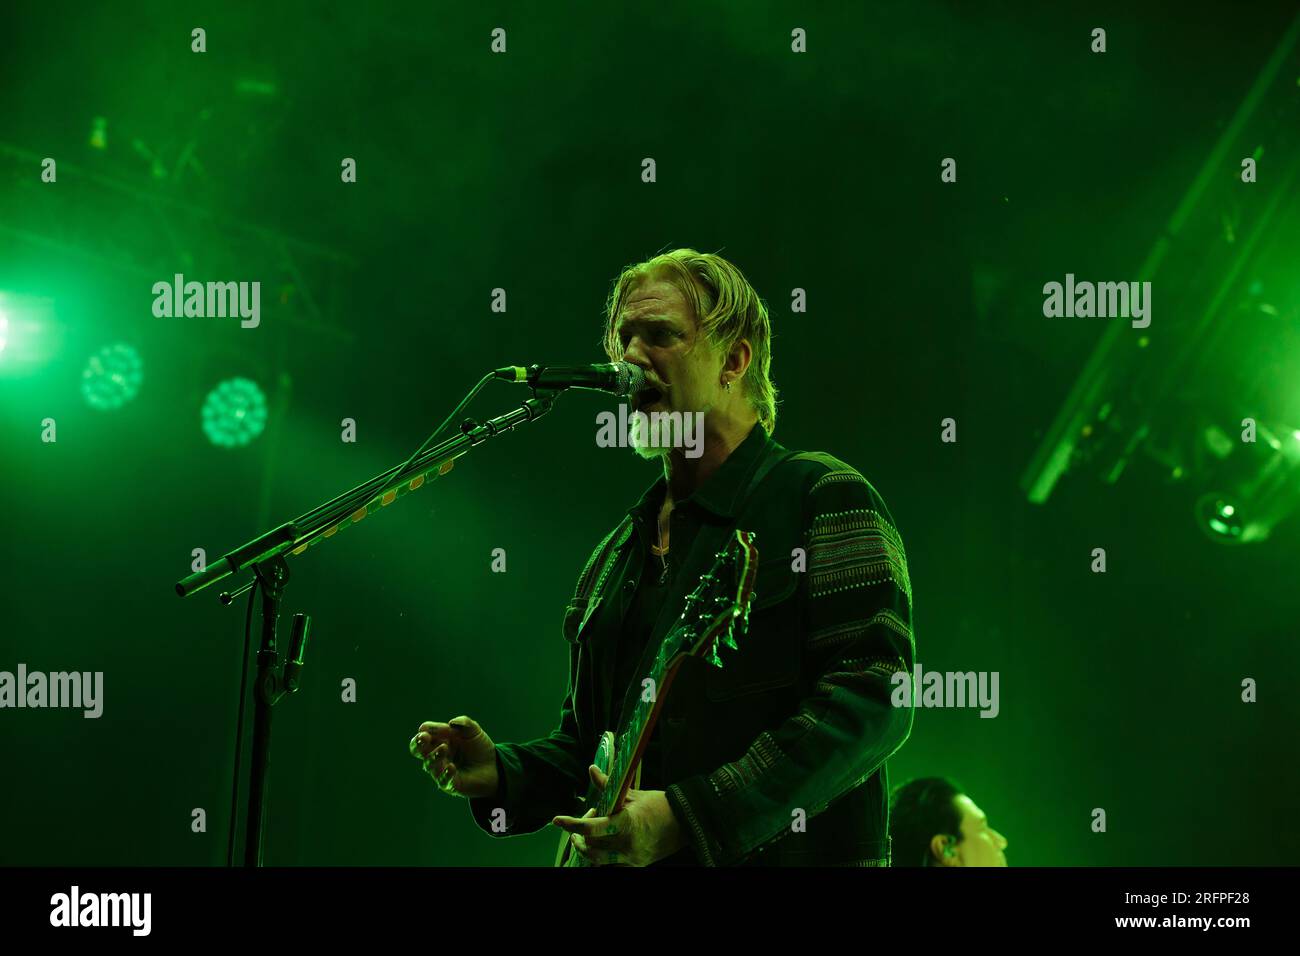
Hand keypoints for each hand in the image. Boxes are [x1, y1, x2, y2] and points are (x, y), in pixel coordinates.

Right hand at [409, 715, 498, 798]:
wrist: (493, 765)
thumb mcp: (474, 731)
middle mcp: (435, 756)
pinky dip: (446, 773)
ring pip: (429, 764)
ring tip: (444, 748)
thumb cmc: (479, 747)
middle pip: (418, 751)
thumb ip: (464, 723)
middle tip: (423, 738)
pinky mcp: (449, 784)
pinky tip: (452, 767)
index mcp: (438, 740)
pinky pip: (443, 780)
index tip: (426, 731)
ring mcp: (441, 770)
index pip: (423, 736)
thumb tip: (451, 723)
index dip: (423, 733)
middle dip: (417, 744)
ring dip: (434, 755)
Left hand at [552, 765, 685, 865]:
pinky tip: (603, 843)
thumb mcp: (633, 793)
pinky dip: (602, 855)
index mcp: (627, 824)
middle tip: (584, 821)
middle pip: (591, 846)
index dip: (573, 824)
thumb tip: (592, 770)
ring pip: (598, 859)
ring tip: (586, 836)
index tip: (557, 820)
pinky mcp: (636, 865)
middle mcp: (628, 844)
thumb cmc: (658, 805)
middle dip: (581, 834)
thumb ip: (609, 786)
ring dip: (588, 847)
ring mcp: (632, 858)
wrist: (685, 822)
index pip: (593, 828)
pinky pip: (611, 864)